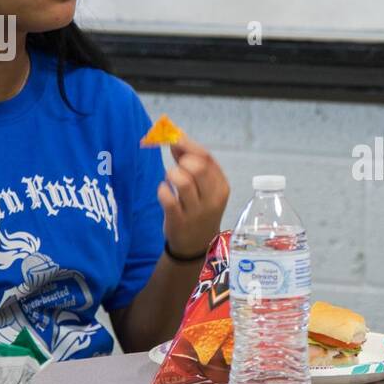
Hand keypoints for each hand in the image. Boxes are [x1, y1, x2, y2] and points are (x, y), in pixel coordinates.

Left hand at [158, 138, 229, 259]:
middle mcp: (212, 198)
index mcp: (221, 186)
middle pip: (197, 167)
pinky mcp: (179, 221)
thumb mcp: (204, 188)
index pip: (207, 157)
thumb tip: (175, 139)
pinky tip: (164, 193)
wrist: (196, 245)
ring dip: (172, 175)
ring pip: (183, 181)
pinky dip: (162, 190)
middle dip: (182, 161)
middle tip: (177, 167)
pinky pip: (167, 198)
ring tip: (171, 180)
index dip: (188, 144)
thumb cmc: (199, 210)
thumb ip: (192, 163)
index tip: (173, 138)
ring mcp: (197, 211)